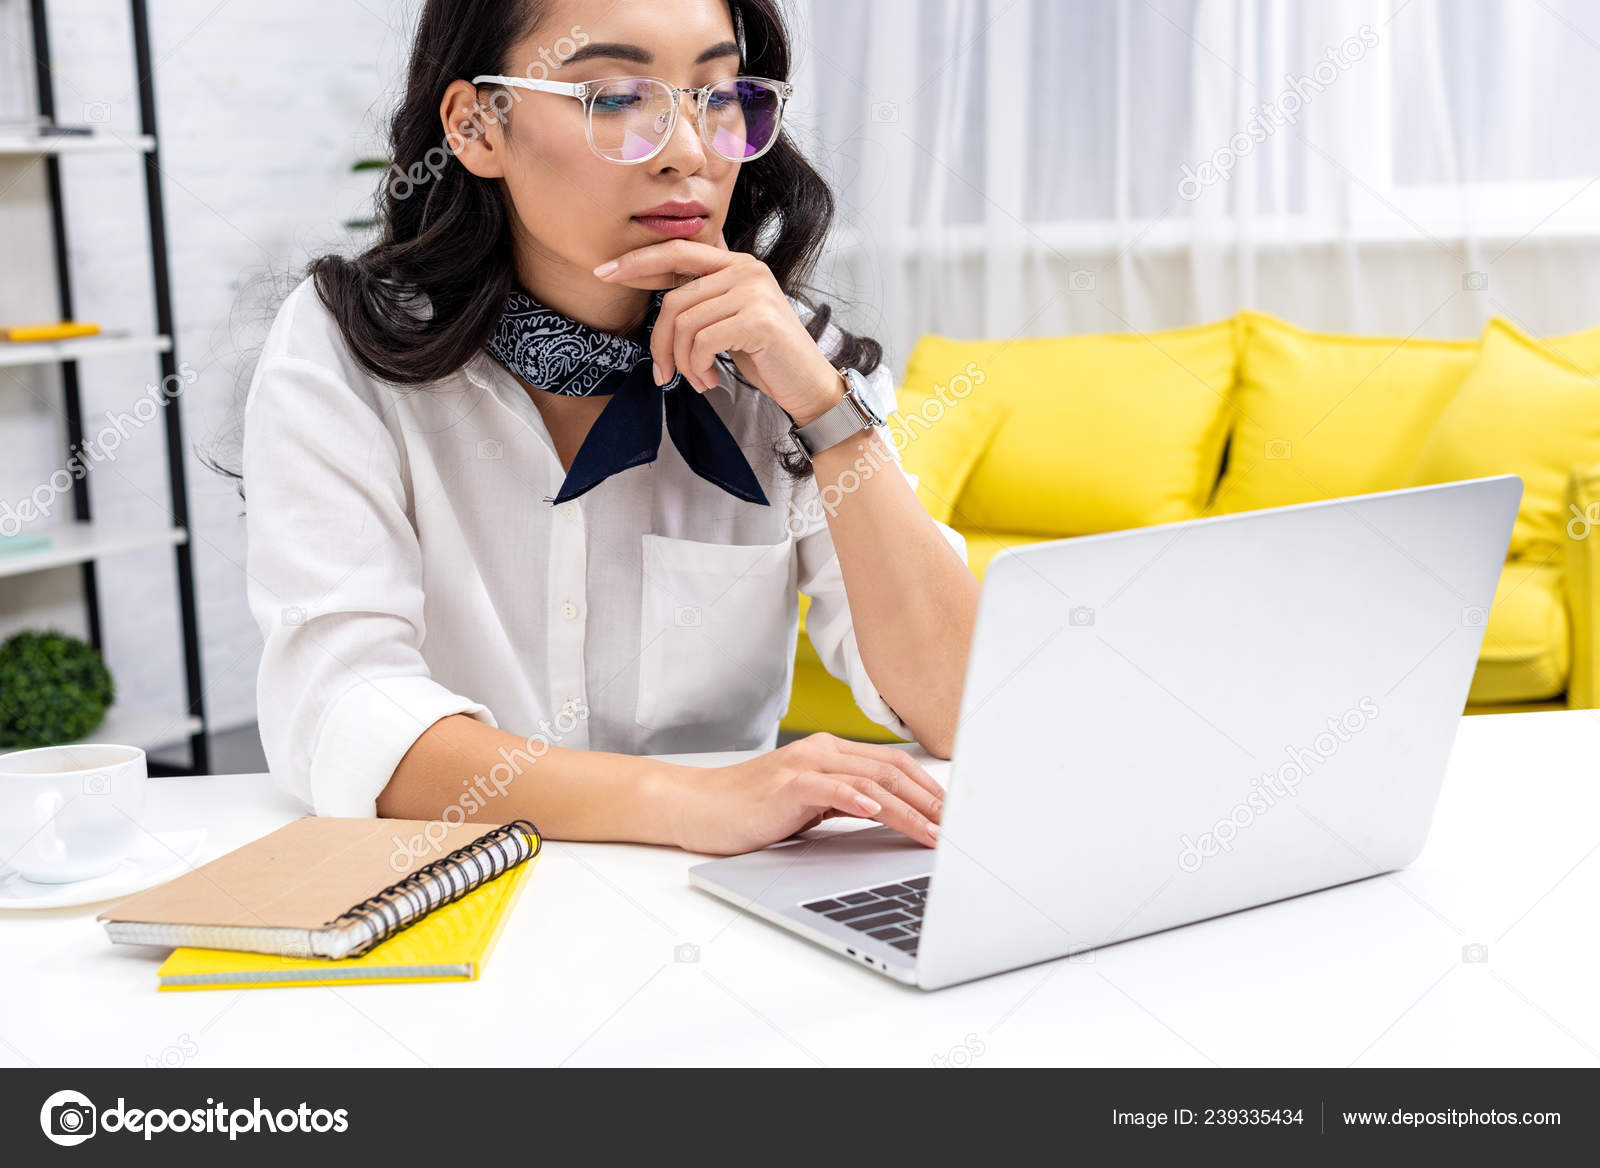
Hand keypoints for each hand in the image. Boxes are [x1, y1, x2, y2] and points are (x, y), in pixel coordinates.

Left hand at [593, 231, 844, 424]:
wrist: (807, 384)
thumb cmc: (764, 355)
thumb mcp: (729, 318)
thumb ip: (703, 298)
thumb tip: (661, 294)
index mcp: (737, 263)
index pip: (678, 251)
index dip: (638, 261)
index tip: (604, 273)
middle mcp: (746, 269)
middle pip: (674, 300)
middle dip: (660, 343)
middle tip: (662, 374)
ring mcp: (754, 292)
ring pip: (685, 325)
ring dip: (683, 363)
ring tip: (698, 380)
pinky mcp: (757, 320)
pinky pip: (701, 342)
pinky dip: (697, 368)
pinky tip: (709, 382)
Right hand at [665, 732, 943, 855]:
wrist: (699, 807)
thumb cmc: (750, 809)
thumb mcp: (807, 804)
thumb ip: (843, 802)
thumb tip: (888, 816)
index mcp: (828, 753)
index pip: (892, 765)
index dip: (927, 787)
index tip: (953, 813)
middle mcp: (821, 752)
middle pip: (890, 771)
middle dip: (929, 801)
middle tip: (955, 827)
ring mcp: (803, 766)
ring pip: (869, 782)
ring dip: (907, 810)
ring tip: (931, 832)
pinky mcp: (786, 786)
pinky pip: (828, 788)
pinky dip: (855, 799)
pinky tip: (875, 811)